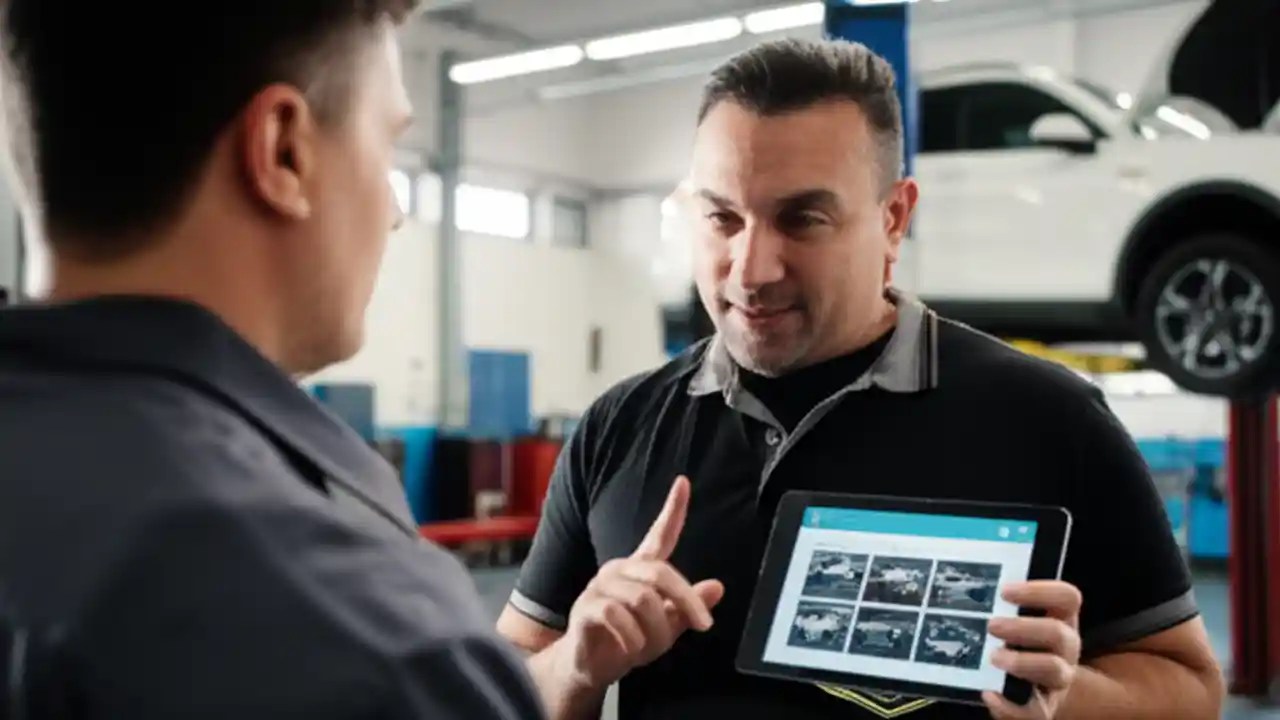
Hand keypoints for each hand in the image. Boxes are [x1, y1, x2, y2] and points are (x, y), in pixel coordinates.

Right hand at [556, 476, 724, 690]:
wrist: (588, 668)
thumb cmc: (628, 643)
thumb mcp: (666, 627)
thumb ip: (687, 608)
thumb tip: (718, 587)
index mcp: (641, 570)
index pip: (660, 534)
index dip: (673, 509)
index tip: (684, 482)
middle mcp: (620, 571)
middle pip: (661, 572)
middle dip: (688, 600)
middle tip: (704, 624)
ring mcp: (600, 587)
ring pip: (643, 600)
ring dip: (656, 632)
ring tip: (649, 649)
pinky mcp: (585, 607)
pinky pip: (616, 616)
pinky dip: (632, 638)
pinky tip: (630, 648)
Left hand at [982, 581, 1082, 719]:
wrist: (1033, 688)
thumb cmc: (1017, 642)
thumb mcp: (1017, 619)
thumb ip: (1001, 604)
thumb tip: (971, 590)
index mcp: (1061, 617)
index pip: (1066, 597)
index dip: (1039, 591)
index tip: (1004, 591)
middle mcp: (1067, 646)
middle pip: (1057, 632)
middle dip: (1023, 628)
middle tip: (991, 625)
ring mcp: (1059, 678)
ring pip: (1053, 669)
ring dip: (1022, 662)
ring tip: (994, 658)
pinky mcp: (1045, 708)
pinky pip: (1035, 711)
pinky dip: (1009, 705)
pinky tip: (988, 694)